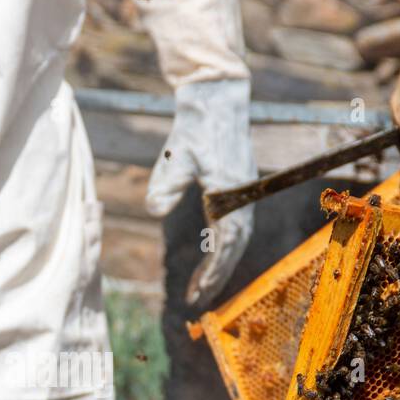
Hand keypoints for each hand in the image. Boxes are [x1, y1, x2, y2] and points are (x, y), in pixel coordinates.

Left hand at [145, 79, 256, 305]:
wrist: (218, 99)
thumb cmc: (196, 127)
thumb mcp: (176, 155)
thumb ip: (166, 183)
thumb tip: (153, 210)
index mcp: (230, 194)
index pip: (224, 245)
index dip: (211, 273)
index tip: (195, 294)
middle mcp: (243, 197)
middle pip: (234, 249)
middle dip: (216, 277)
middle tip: (196, 299)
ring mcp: (245, 192)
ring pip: (238, 239)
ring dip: (221, 264)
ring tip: (202, 284)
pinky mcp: (241, 187)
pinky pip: (237, 225)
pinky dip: (225, 246)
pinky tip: (211, 254)